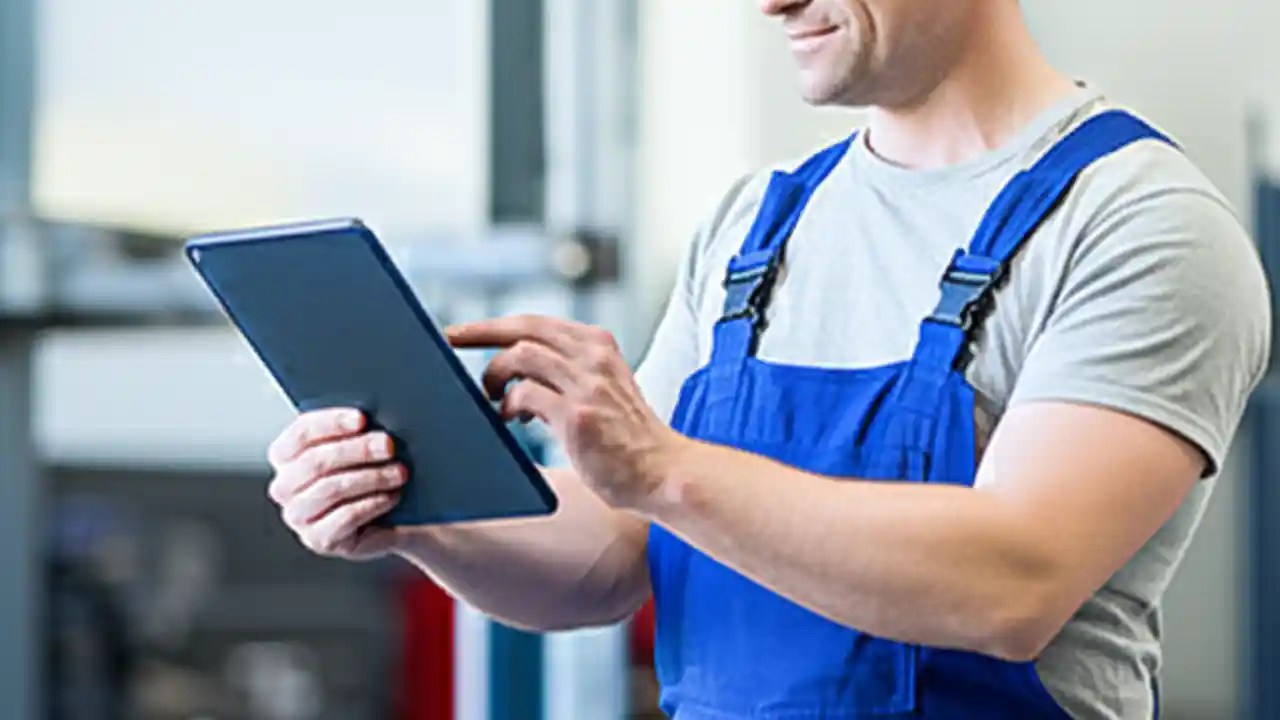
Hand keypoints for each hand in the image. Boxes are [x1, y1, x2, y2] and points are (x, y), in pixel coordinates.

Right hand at [266, 408, 407, 559]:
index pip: (301, 433)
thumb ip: (356, 431)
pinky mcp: (319, 540)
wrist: (391, 518)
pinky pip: (346, 517)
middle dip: (357, 450)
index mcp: (285, 455)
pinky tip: (392, 495)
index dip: (331, 423)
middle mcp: (284, 486)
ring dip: (371, 477)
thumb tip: (375, 414)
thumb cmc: (371, 473)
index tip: (362, 418)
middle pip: (316, 461)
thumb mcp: (360, 448)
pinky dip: (373, 503)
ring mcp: (298, 516)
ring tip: (399, 472)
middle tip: (389, 445)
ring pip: (332, 489)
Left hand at [448, 315, 684, 510]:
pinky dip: (509, 406)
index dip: (495, 325)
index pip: (537, 321)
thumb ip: (570, 372)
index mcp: (599, 346)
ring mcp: (588, 384)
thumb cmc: (628, 439)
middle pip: (524, 328)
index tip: (462, 332)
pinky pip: (526, 395)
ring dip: (496, 376)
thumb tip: (516, 370)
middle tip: (449, 341)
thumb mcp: (605, 388)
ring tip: (492, 399)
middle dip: (480, 332)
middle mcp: (594, 357)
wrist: (663, 472)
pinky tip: (510, 420)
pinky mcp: (578, 414)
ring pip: (521, 355)